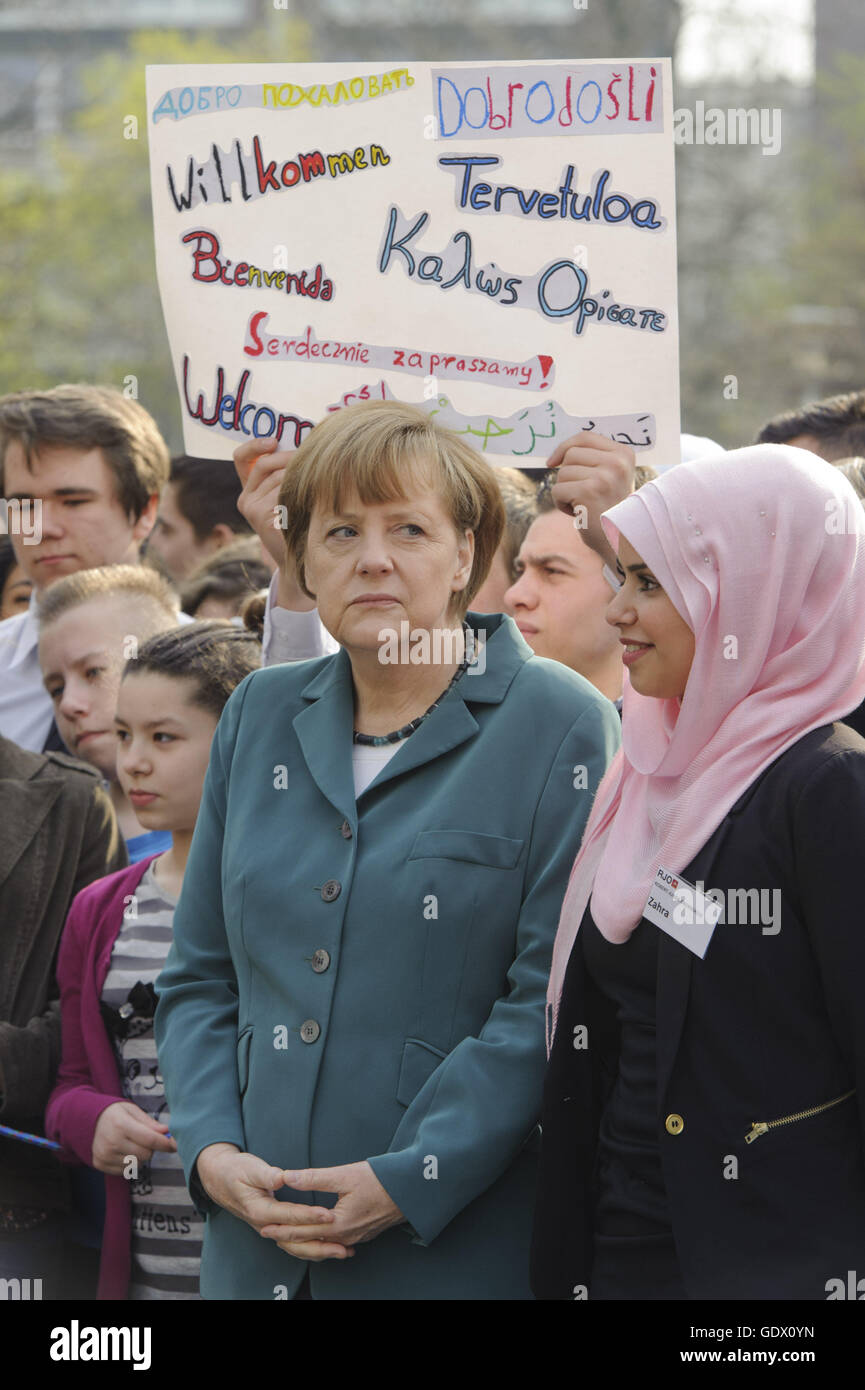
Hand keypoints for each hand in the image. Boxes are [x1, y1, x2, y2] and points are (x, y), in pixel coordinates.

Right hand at [91, 1101, 176, 1174]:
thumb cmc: (115, 1114)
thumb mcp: (132, 1111)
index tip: (175, 1144)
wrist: (88, 1120)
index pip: (150, 1140)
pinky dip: (129, 1162)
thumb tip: (167, 1132)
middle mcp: (111, 1142)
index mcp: (121, 1125)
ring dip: (140, 1156)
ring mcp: (104, 1155)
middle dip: (151, 1148)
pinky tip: (123, 1151)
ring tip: (132, 1143)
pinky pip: (125, 1170)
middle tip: (145, 1139)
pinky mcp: (100, 1164)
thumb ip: (150, 1123)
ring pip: (136, 1164)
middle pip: (145, 1155)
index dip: (165, 1143)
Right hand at [195, 1143, 348, 1258]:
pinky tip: (328, 1247)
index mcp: (259, 1210)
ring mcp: (268, 1229)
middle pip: (295, 1240)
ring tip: (343, 1252)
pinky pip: (294, 1244)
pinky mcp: (274, 1228)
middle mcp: (264, 1224)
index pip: (289, 1215)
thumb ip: (267, 1174)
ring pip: (295, 1247)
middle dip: (320, 1243)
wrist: (220, 1180)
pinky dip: (311, 1248)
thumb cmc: (236, 1170)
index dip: (310, 1215)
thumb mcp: (250, 1167)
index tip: (330, 1215)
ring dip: (319, 1251)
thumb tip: (282, 1178)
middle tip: (343, 1245)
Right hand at [233, 439, 315, 610]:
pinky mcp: (262, 517)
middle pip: (265, 464)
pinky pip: (284, 492)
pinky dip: (300, 491)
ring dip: (299, 475)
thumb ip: (285, 476)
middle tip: (310, 458)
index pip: (241, 458)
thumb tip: (304, 446)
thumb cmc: (298, 524)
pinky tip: (311, 500)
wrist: (297, 559)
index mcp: (248, 491)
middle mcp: (245, 499)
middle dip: (289, 457)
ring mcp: (252, 509)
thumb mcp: (287, 498)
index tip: (273, 441)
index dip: (254, 445)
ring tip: (315, 482)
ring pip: (278, 477)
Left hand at [259, 1160, 403, 1260]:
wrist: (411, 1190)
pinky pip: (338, 1242)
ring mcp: (357, 1237)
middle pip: (311, 1241)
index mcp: (337, 1224)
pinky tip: (322, 1238)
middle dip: (289, 1237)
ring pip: (325, 1244)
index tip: (264, 1227)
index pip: (302, 1230)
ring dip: (306, 1240)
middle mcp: (346, 1236)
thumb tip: (287, 1177)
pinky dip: (324, 1240)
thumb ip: (314, 1178)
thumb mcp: (344, 1175)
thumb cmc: (380, 1180)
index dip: (281, 1228)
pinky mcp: (366, 1233)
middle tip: (269, 1235)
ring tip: (291, 1236)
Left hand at [545, 430, 635, 568]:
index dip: (564, 447)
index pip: (585, 437)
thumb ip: (592, 459)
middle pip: (571, 455)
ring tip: (583, 504)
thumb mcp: (609, 476)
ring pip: (563, 473)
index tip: (553, 462)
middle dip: (567, 475)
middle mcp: (617, 462)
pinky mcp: (589, 492)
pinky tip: (578, 513)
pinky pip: (558, 490)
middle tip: (581, 494)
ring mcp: (604, 476)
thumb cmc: (609, 508)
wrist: (619, 540)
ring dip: (565, 491)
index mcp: (624, 453)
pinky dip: (561, 504)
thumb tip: (557, 454)